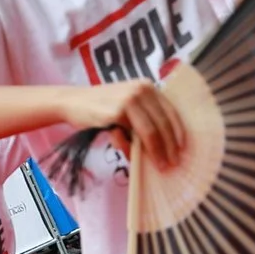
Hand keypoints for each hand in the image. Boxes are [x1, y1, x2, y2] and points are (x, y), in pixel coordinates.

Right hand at [60, 79, 186, 169]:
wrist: (72, 102)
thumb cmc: (101, 108)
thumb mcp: (127, 107)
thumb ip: (145, 118)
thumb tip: (166, 146)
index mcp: (147, 87)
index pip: (171, 112)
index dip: (178, 133)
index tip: (182, 150)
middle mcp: (142, 89)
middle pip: (164, 123)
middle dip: (170, 147)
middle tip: (173, 164)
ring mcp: (130, 99)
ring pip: (152, 131)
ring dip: (158, 152)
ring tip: (161, 166)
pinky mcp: (118, 111)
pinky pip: (132, 137)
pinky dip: (132, 149)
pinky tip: (131, 157)